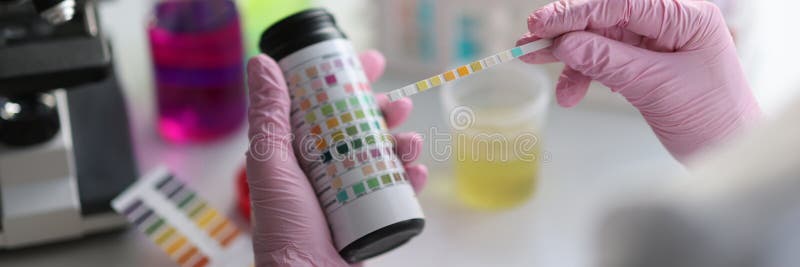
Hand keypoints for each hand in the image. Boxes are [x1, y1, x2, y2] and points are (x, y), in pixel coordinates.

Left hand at [245, 51, 427, 265]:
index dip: (348, 82)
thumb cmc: (283, 231)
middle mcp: (324, 170)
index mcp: (298, 154)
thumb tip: (262, 64)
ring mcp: (349, 193)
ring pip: (383, 156)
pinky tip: (417, 173)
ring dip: (403, 143)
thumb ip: (269, 116)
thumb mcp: (272, 165)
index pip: (325, 106)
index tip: (369, 62)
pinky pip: (397, 190)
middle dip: (384, 112)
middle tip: (399, 104)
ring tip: (411, 143)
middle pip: (360, 128)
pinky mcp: (371, 216)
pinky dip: (411, 178)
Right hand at [517, 0, 760, 161]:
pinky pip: (604, 61)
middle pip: (606, 18)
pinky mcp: (644, 66)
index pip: (621, 3)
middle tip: (531, 41)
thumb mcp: (656, 87)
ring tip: (540, 66)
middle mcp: (669, 24)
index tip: (543, 23)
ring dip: (570, 57)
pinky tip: (569, 92)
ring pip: (599, 40)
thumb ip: (609, 61)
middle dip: (567, 31)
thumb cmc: (713, 118)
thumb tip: (566, 44)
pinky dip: (583, 75)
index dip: (577, 12)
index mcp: (685, 17)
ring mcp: (655, 45)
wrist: (730, 152)